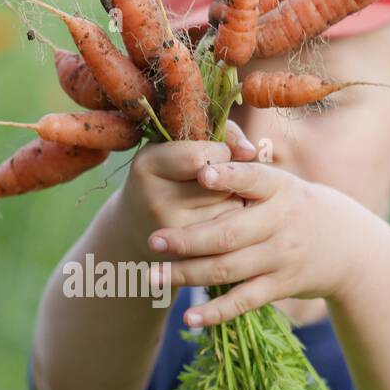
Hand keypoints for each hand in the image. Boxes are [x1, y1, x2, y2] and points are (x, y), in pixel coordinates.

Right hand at [113, 120, 257, 259]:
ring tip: (216, 201)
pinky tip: (218, 222)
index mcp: (147, 165)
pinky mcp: (187, 255)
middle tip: (217, 181)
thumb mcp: (180, 147)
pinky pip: (230, 235)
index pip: (200, 156)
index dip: (219, 153)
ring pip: (230, 211)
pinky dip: (233, 224)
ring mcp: (170, 232)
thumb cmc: (170, 175)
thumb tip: (251, 151)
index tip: (217, 156)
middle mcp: (154, 201)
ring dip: (236, 202)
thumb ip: (220, 134)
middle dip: (229, 180)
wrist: (138, 226)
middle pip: (218, 186)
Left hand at [148, 160, 378, 327]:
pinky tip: (190, 317)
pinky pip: (244, 301)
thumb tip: (197, 160)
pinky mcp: (280, 285)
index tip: (202, 173)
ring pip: (228, 268)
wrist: (349, 246)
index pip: (253, 178)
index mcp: (278, 188)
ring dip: (188, 274)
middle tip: (153, 240)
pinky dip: (216, 312)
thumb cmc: (296, 207)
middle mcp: (280, 222)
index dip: (229, 176)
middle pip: (228, 233)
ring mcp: (280, 256)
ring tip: (153, 276)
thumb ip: (244, 174)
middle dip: (188, 239)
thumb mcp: (281, 184)